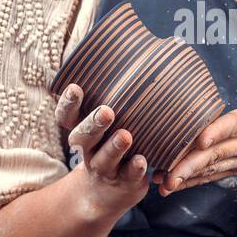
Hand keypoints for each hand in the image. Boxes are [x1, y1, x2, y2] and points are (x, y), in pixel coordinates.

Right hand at [55, 84, 148, 218]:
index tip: (76, 87)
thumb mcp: (112, 119)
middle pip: (83, 136)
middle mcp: (89, 149)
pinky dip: (134, 169)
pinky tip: (142, 161)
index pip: (67, 116)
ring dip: (114, 147)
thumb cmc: (114, 141)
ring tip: (125, 135)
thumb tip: (170, 43)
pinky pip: (128, 176)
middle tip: (107, 111)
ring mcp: (105, 167)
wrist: (108, 193)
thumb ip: (128, 89)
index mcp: (82, 129)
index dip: (69, 103)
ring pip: (105, 158)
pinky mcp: (123, 182)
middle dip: (93, 124)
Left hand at [154, 37, 236, 194]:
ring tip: (161, 184)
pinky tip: (169, 185)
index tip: (199, 140)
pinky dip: (193, 181)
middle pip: (219, 154)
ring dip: (187, 177)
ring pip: (214, 169)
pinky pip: (215, 175)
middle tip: (167, 176)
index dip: (218, 132)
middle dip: (192, 165)